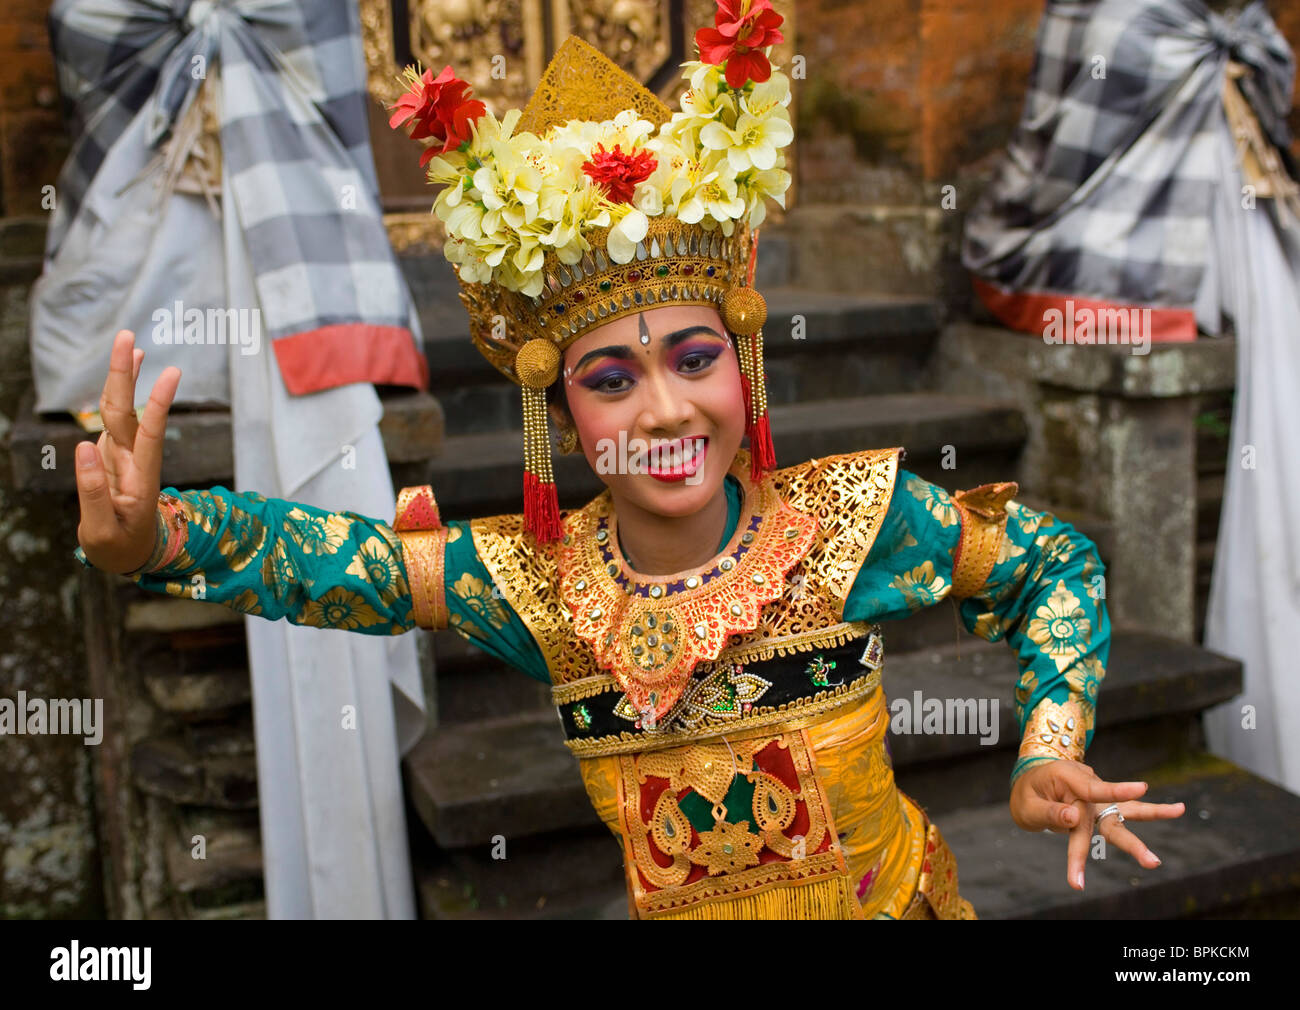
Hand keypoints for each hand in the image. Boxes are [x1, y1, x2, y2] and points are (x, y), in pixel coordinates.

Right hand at [75, 330, 181, 573]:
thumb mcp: (102, 529)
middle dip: (127, 374)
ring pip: (122, 412)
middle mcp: (134, 459)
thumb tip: (84, 446)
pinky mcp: (113, 456)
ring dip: (125, 379)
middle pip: (129, 412)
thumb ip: (94, 490)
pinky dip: (114, 397)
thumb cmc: (118, 546)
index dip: (159, 403)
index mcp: (139, 477)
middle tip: (129, 337)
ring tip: (133, 346)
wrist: (132, 554)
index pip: (150, 433)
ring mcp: (124, 455)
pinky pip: (112, 421)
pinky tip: (121, 379)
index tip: (171, 373)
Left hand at [1009, 759, 1185, 890]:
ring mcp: (1097, 796)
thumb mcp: (1028, 805)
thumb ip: (1049, 812)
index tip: (1141, 788)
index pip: (1090, 792)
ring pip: (1126, 809)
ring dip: (1154, 813)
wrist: (1030, 783)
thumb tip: (1074, 817)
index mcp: (1067, 778)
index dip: (1115, 792)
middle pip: (1109, 813)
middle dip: (1129, 842)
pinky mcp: (1103, 804)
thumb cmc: (1028, 795)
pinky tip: (1178, 810)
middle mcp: (1087, 785)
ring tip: (1180, 809)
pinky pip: (1127, 809)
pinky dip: (1152, 811)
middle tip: (1152, 862)